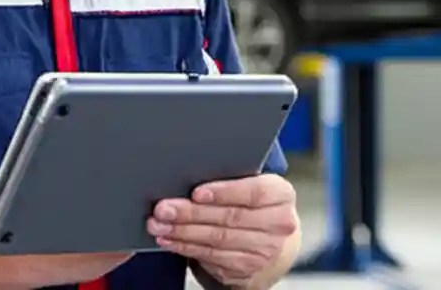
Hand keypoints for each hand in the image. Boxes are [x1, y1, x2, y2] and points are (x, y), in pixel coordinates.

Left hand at [147, 174, 298, 286]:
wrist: (268, 238)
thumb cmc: (252, 202)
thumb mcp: (252, 184)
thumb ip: (231, 177)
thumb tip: (190, 171)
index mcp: (282, 195)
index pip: (255, 192)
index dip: (225, 192)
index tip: (197, 192)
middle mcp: (279, 225)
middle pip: (230, 217)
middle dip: (192, 213)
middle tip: (164, 208)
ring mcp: (264, 250)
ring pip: (217, 239)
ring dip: (182, 232)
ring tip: (159, 224)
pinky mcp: (246, 269)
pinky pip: (211, 257)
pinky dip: (186, 247)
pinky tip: (169, 239)